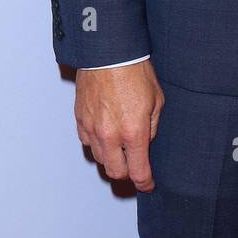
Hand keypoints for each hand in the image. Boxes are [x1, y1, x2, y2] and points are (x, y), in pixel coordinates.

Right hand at [74, 60, 164, 191]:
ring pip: (99, 158)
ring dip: (111, 158)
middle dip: (126, 173)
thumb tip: (145, 141)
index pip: (138, 172)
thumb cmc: (135, 72)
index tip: (148, 184)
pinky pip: (87, 142)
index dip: (144, 182)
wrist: (109, 53)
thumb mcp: (156, 100)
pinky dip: (96, 144)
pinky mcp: (80, 119)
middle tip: (135, 167)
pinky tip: (106, 134)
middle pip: (115, 172)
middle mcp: (110, 135)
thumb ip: (151, 127)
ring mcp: (92, 128)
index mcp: (133, 133)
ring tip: (121, 149)